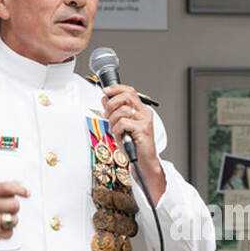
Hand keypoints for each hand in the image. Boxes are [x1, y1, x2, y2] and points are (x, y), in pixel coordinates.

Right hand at [0, 181, 28, 250]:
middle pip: (14, 204)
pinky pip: (9, 232)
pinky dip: (6, 233)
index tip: (26, 193)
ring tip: (0, 222)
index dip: (20, 189)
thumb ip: (1, 191)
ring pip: (14, 219)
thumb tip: (18, 184)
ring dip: (11, 223)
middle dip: (14, 210)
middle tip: (6, 212)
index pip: (6, 187)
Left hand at [103, 85, 165, 203]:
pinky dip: (117, 131)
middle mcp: (144, 113)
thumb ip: (114, 112)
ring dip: (113, 122)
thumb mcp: (121, 126)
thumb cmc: (134, 146)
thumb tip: (105, 99)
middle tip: (107, 115)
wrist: (144, 162)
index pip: (129, 91)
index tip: (105, 91)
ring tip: (116, 131)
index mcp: (141, 110)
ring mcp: (145, 120)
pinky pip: (122, 123)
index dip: (116, 88)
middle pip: (126, 96)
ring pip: (121, 110)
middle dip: (111, 104)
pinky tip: (120, 138)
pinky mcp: (143, 129)